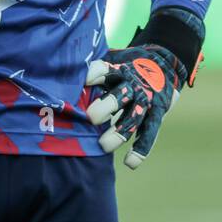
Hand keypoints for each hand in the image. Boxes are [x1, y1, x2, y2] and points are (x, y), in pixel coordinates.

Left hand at [85, 42, 191, 168]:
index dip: (94, 74)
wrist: (164, 62)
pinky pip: (150, 133)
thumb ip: (91, 69)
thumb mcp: (112, 59)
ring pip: (133, 119)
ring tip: (104, 146)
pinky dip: (141, 149)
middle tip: (91, 118)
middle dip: (105, 107)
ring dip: (118, 133)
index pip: (104, 70)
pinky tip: (130, 163)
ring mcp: (145, 101)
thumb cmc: (126, 65)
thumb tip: (57, 75)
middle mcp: (132, 85)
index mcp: (118, 70)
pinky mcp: (157, 114)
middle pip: (119, 96)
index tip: (84, 82)